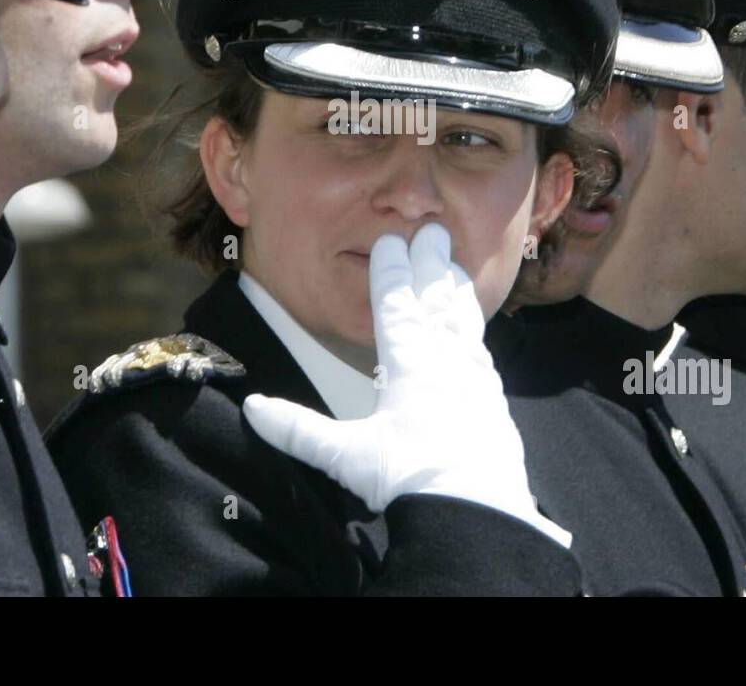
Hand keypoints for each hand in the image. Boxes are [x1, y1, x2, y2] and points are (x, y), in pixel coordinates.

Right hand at [243, 222, 569, 546]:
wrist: (478, 513)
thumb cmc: (410, 481)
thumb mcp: (346, 456)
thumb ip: (298, 430)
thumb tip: (251, 407)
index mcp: (408, 365)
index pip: (396, 306)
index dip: (390, 271)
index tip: (390, 241)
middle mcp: (445, 362)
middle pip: (436, 302)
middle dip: (430, 264)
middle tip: (433, 231)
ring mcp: (474, 380)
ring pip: (463, 323)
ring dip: (455, 292)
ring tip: (454, 269)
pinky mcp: (493, 403)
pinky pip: (481, 354)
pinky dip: (473, 334)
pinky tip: (473, 337)